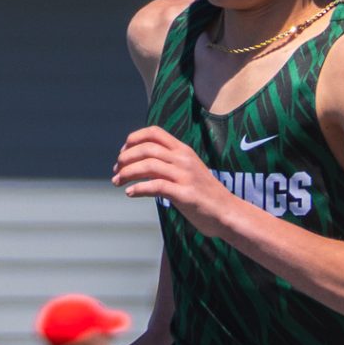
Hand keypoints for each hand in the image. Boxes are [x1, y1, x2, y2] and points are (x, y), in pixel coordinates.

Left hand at [112, 126, 235, 232]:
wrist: (227, 212)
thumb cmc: (204, 195)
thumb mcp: (188, 171)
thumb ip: (170, 164)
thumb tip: (143, 164)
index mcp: (183, 151)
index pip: (154, 132)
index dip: (134, 139)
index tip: (122, 152)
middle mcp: (183, 159)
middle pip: (147, 148)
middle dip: (125, 158)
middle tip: (116, 171)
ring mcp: (185, 176)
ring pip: (148, 166)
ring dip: (127, 173)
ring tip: (116, 182)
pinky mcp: (185, 194)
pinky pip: (156, 186)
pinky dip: (139, 188)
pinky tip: (130, 193)